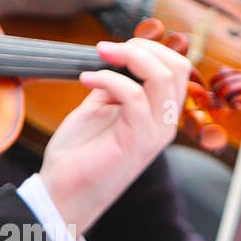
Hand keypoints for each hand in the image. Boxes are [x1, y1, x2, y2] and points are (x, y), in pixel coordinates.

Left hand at [38, 38, 190, 236]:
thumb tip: (115, 58)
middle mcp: (163, 124)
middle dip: (142, 47)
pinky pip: (133, 96)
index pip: (176, 68)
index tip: (114, 48)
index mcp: (158, 115)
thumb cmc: (80, 155)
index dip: (148, 48)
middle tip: (106, 49)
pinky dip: (108, 79)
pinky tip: (85, 79)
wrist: (64, 193)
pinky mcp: (136, 143)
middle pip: (176, 66)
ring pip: (162, 76)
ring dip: (128, 57)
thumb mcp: (98, 110)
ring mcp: (153, 134)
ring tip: (98, 56)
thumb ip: (113, 86)